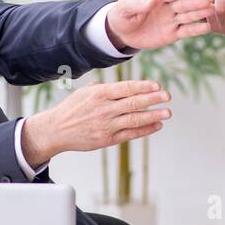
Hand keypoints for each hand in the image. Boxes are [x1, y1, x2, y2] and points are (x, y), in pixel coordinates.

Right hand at [21, 80, 170, 169]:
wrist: (56, 130)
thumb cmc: (72, 108)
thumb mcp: (86, 91)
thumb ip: (106, 87)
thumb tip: (127, 85)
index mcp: (99, 94)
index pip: (126, 88)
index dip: (144, 86)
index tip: (157, 85)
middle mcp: (104, 109)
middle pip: (134, 103)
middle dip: (153, 99)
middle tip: (167, 96)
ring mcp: (106, 125)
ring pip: (135, 119)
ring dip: (153, 116)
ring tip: (167, 112)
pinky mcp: (107, 139)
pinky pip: (131, 134)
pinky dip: (145, 130)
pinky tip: (156, 125)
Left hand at [105, 0, 211, 50]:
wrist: (123, 32)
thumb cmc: (123, 14)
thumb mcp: (124, 7)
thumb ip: (137, 4)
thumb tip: (151, 1)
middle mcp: (167, 5)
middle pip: (183, 3)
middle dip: (195, 2)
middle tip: (207, 1)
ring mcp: (171, 18)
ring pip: (188, 15)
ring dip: (200, 13)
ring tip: (212, 10)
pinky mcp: (173, 32)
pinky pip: (186, 31)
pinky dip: (196, 29)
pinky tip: (207, 27)